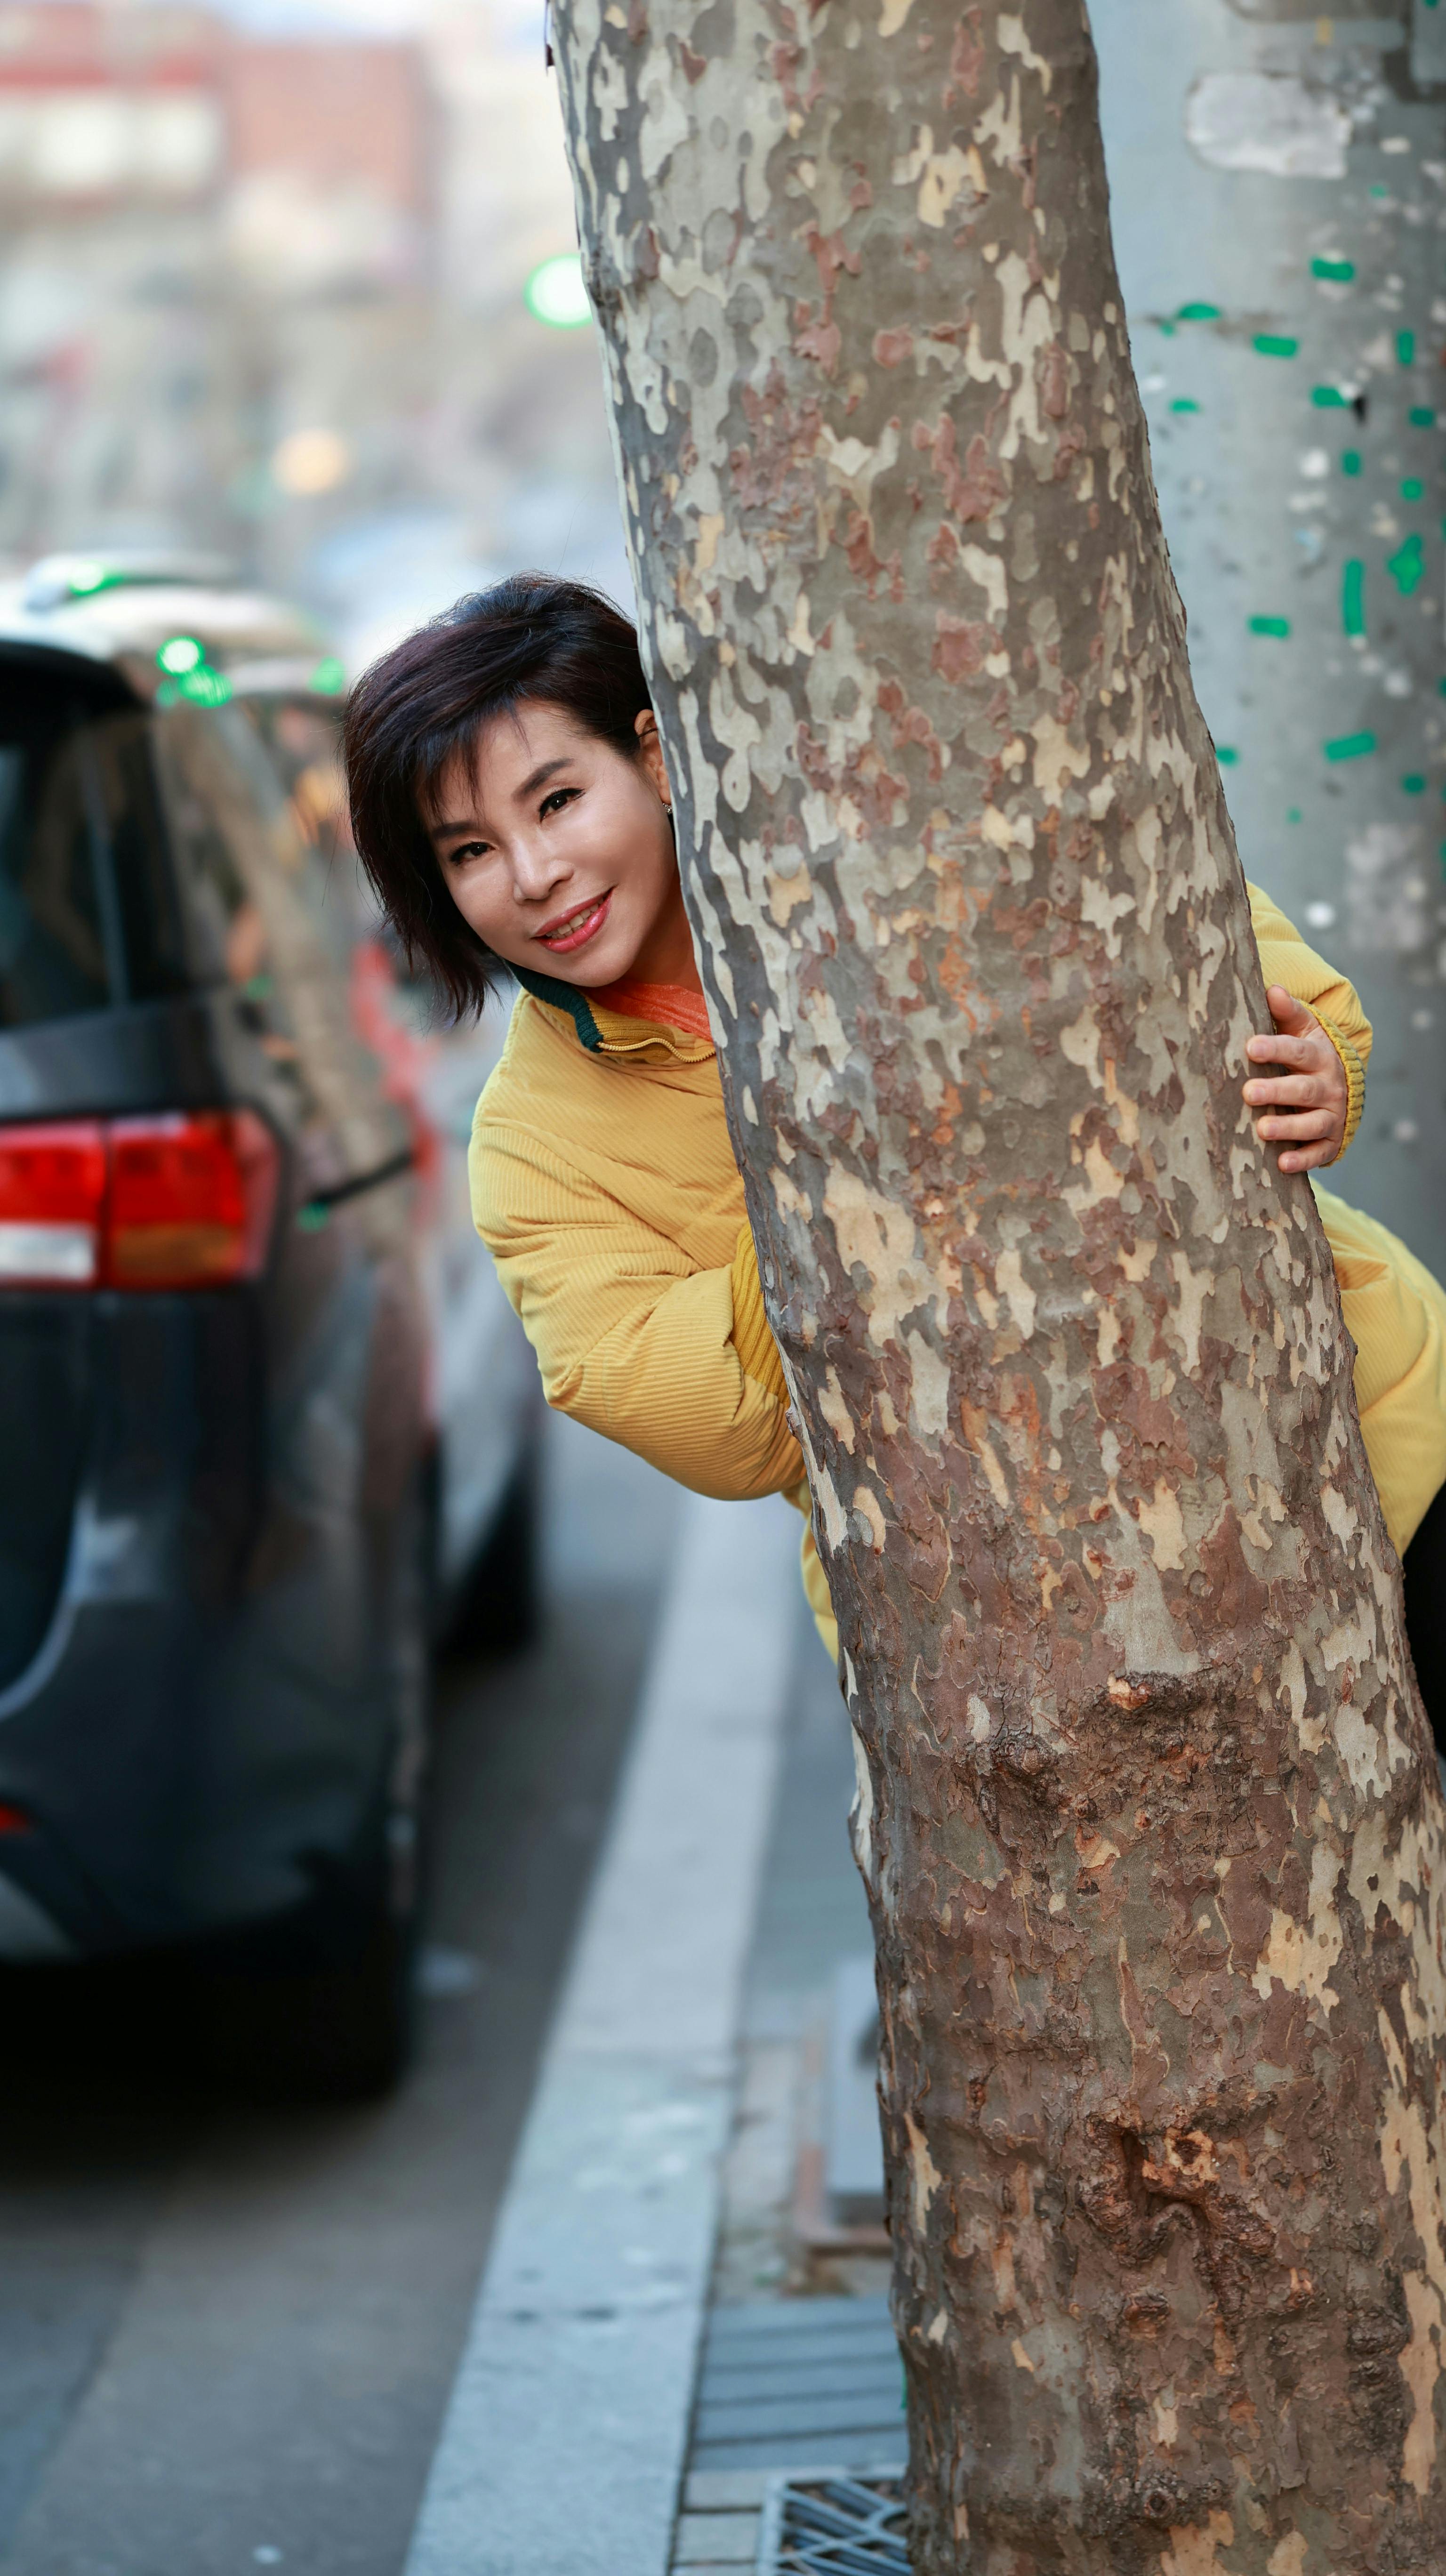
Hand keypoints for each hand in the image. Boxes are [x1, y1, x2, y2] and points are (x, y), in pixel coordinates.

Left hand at [1243, 986, 1346, 1173]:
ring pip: (1312, 1123)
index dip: (1276, 1048)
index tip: (1251, 1047)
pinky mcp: (1330, 1141)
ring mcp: (1331, 1115)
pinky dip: (1303, 1160)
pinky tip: (1283, 1164)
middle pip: (1304, 1089)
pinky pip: (1319, 1153)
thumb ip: (1288, 1012)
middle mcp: (1329, 1086)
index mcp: (1319, 1056)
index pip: (1297, 1051)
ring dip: (1288, 1128)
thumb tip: (1272, 989)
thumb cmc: (1310, 1055)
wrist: (1344, 1087)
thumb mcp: (1304, 1030)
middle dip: (1277, 1091)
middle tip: (1249, 1092)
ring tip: (1262, 1130)